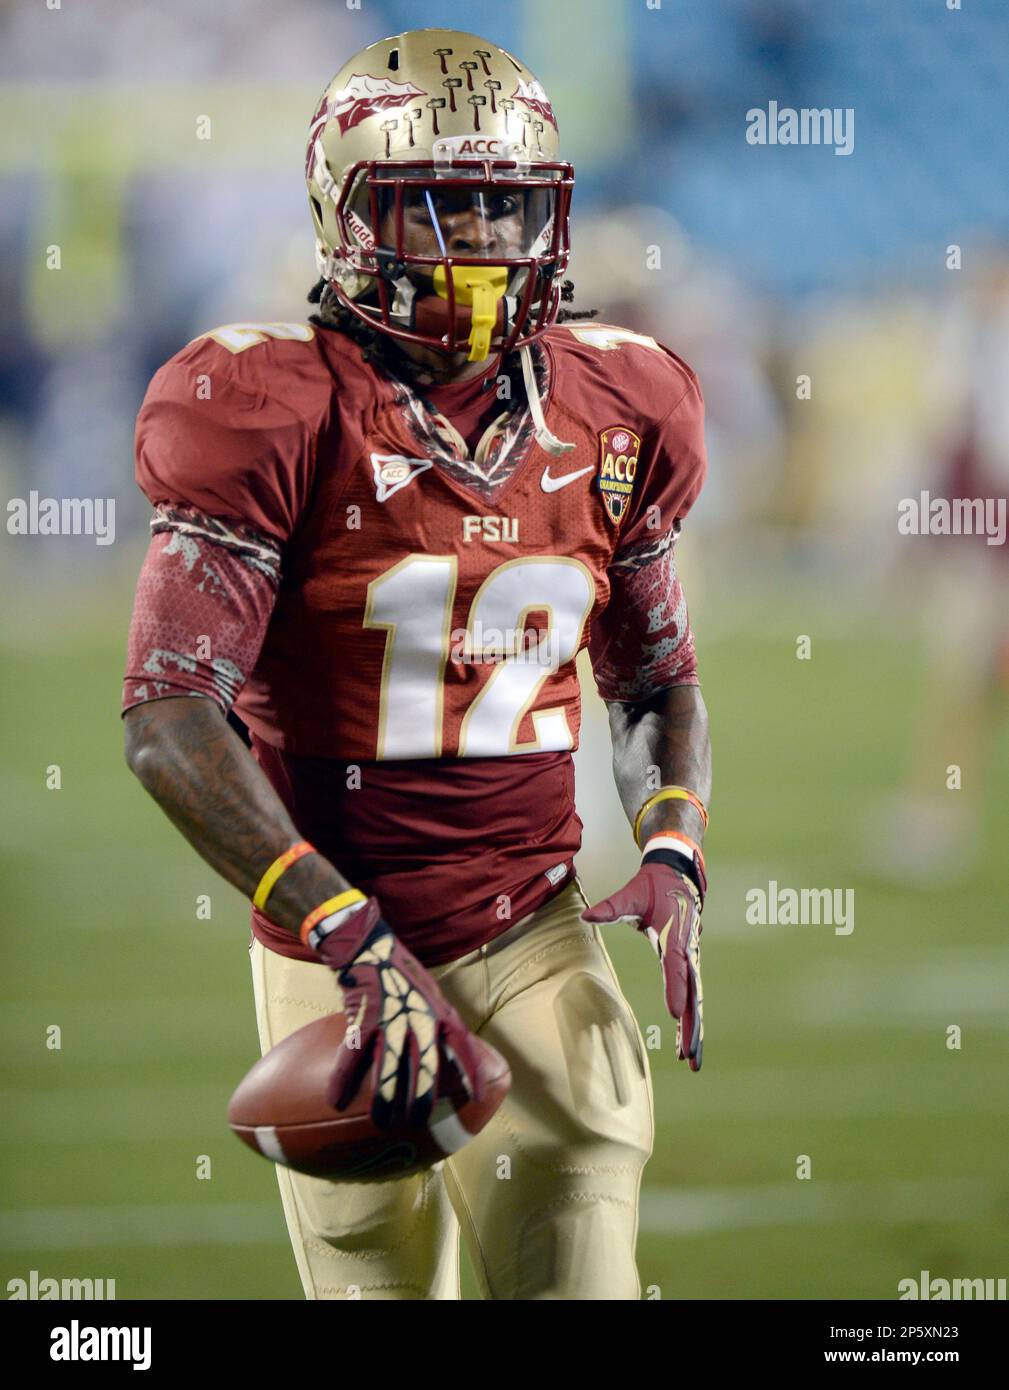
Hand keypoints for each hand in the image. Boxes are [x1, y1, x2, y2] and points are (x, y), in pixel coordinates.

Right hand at [314, 897, 486, 1127]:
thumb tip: (443, 1046)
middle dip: (422, 1099)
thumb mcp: (429, 990)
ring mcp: (391, 1018)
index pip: (463, 1045)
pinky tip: (334, 1100)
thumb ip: (437, 1017)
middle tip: (416, 1122)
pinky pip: (351, 1056)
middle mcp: (420, 1017)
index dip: (472, 1072)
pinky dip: (342, 1080)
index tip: (479, 1096)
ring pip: (390, 1068)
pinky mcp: (363, 1017)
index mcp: (439, 1010)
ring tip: (382, 1123)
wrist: (368, 944)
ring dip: (385, 1099)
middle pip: (426, 1067)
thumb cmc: (399, 969)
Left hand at [583, 862, 703, 1070]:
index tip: (674, 1015)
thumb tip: (586, 916)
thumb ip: (610, 908)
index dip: (676, 991)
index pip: (676, 969)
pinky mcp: (690, 962)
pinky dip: (691, 1019)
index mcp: (675, 937)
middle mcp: (688, 951)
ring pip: (695, 1000)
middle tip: (688, 1055)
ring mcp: (692, 958)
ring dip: (694, 1030)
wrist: (678, 874)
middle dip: (690, 1026)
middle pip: (692, 994)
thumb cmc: (653, 886)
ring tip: (693, 1061)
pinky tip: (686, 1041)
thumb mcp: (631, 894)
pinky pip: (692, 995)